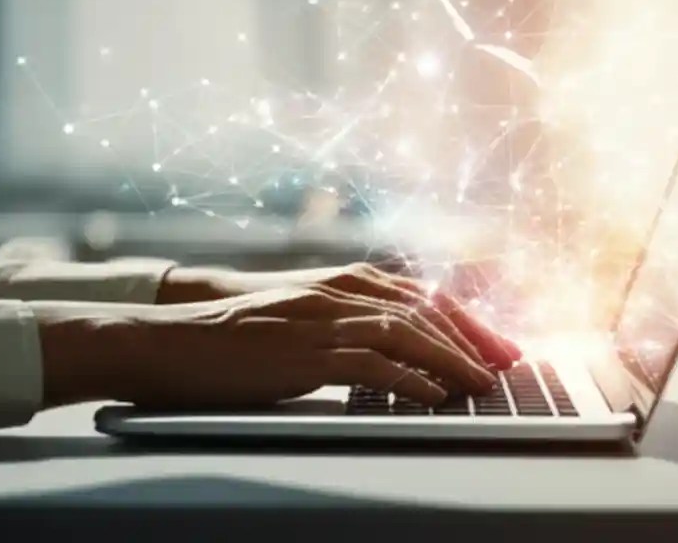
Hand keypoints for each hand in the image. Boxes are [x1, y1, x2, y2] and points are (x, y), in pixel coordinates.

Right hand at [158, 262, 521, 367]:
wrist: (172, 341)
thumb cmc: (229, 338)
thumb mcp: (295, 319)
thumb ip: (340, 323)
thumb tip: (387, 349)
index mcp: (337, 281)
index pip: (418, 294)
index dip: (463, 319)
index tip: (495, 344)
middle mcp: (335, 293)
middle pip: (422, 309)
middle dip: (471, 339)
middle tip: (505, 366)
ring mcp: (320, 320)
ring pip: (405, 332)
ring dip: (451, 359)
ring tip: (481, 385)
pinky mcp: (304, 352)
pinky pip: (370, 362)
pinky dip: (409, 379)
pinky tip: (431, 396)